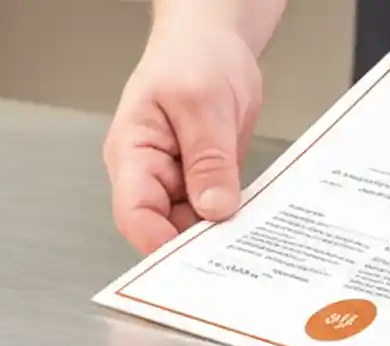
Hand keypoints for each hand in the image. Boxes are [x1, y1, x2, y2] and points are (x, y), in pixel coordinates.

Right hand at [103, 23, 262, 253]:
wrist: (213, 40)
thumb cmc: (192, 56)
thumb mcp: (202, 102)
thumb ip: (208, 159)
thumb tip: (214, 209)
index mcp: (133, 153)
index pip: (134, 213)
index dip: (159, 243)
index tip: (194, 260)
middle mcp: (151, 173)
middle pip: (165, 229)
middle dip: (197, 246)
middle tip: (234, 257)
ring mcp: (178, 180)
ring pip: (194, 226)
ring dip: (221, 236)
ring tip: (251, 244)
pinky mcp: (205, 181)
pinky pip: (217, 211)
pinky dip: (235, 219)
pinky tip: (257, 225)